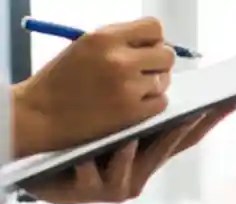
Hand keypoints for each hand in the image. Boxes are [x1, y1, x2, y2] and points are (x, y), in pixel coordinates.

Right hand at [11, 17, 175, 157]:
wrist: (40, 113)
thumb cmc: (60, 79)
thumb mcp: (85, 46)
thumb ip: (118, 42)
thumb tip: (154, 44)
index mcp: (105, 38)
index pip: (154, 28)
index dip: (153, 39)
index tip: (145, 49)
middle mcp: (120, 60)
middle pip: (167, 55)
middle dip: (158, 63)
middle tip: (143, 72)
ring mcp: (128, 87)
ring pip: (164, 80)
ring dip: (153, 85)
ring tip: (131, 89)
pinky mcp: (133, 112)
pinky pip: (161, 102)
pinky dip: (152, 103)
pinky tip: (133, 103)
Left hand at [20, 103, 235, 203]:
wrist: (36, 166)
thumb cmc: (74, 143)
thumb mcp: (110, 125)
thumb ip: (135, 111)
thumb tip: (161, 80)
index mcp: (146, 155)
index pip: (185, 136)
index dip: (208, 122)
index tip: (230, 102)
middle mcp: (138, 174)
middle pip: (164, 150)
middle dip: (179, 132)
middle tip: (192, 113)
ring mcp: (114, 186)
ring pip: (127, 168)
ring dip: (127, 154)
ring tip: (127, 140)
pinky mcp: (84, 193)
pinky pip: (88, 178)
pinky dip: (88, 169)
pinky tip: (84, 158)